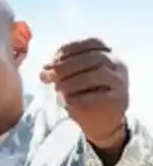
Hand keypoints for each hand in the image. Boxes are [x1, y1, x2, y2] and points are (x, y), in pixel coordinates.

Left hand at [40, 37, 129, 151]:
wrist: (101, 122)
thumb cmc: (84, 95)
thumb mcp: (72, 78)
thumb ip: (61, 70)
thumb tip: (44, 70)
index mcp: (107, 54)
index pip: (92, 43)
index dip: (70, 49)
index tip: (51, 60)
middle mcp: (117, 65)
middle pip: (93, 58)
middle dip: (66, 66)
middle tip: (47, 76)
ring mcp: (120, 83)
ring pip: (98, 74)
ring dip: (72, 81)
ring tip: (58, 90)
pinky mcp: (117, 101)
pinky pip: (98, 96)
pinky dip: (79, 98)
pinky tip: (67, 102)